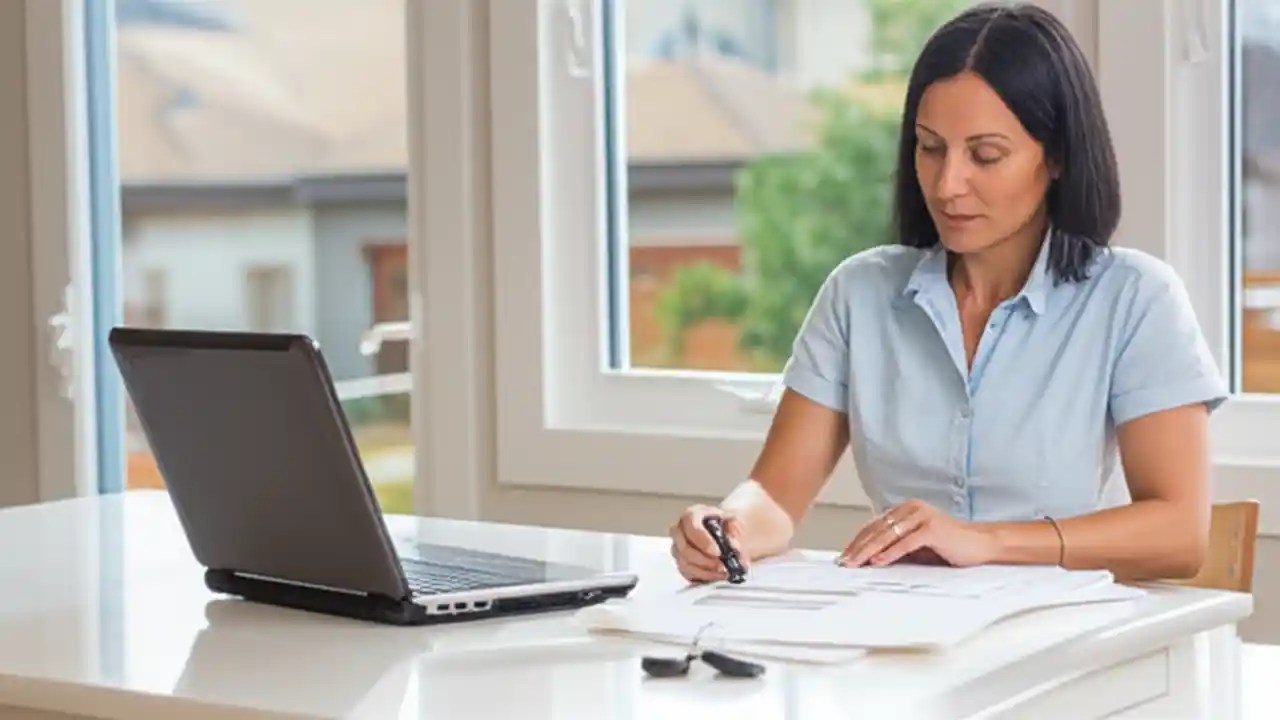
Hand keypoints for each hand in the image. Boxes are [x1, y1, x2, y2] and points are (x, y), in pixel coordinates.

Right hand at [668, 505, 748, 582]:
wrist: (727, 532)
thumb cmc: (727, 524)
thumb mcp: (735, 521)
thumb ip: (734, 531)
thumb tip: (733, 546)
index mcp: (692, 515)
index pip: (692, 527)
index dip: (704, 541)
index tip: (718, 552)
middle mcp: (679, 531)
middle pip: (684, 548)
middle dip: (705, 560)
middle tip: (722, 566)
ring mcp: (678, 548)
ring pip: (685, 563)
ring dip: (705, 571)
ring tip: (723, 572)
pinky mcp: (681, 563)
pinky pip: (687, 574)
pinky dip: (704, 577)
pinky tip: (718, 576)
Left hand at [839, 499, 996, 567]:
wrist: (981, 544)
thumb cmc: (949, 546)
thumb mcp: (917, 546)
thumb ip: (895, 547)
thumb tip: (868, 559)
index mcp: (906, 509)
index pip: (874, 525)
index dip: (857, 541)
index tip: (844, 556)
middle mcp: (911, 508)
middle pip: (877, 529)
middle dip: (858, 547)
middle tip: (844, 562)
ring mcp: (922, 516)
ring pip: (887, 535)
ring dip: (868, 551)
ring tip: (855, 564)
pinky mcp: (932, 528)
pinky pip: (905, 542)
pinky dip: (890, 553)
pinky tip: (877, 562)